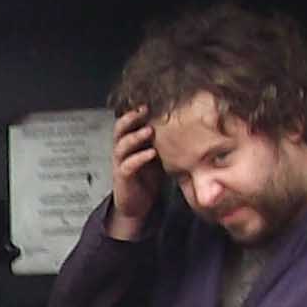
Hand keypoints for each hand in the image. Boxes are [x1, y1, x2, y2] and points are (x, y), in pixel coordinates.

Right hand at [108, 105, 164, 228]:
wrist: (137, 205)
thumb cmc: (148, 178)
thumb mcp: (158, 156)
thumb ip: (164, 141)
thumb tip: (186, 125)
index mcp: (130, 143)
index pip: (129, 122)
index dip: (136, 110)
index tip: (149, 100)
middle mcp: (122, 151)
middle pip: (119, 129)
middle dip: (131, 118)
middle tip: (144, 109)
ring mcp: (120, 164)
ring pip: (121, 145)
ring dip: (135, 136)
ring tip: (148, 130)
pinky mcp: (122, 178)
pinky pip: (127, 165)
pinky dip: (139, 158)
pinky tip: (150, 153)